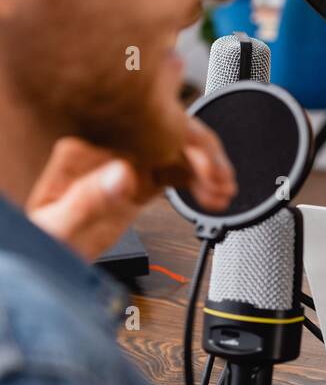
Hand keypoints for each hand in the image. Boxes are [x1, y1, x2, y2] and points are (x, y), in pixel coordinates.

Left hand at [26, 118, 235, 261]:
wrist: (44, 261)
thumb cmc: (42, 240)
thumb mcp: (58, 225)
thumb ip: (88, 199)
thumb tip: (123, 173)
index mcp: (87, 148)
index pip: (141, 124)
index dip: (178, 130)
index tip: (201, 151)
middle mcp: (110, 148)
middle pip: (166, 132)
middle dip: (201, 150)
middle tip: (221, 178)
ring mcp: (125, 163)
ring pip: (176, 150)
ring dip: (205, 166)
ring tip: (223, 190)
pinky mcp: (135, 182)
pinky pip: (174, 171)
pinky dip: (197, 181)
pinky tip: (210, 194)